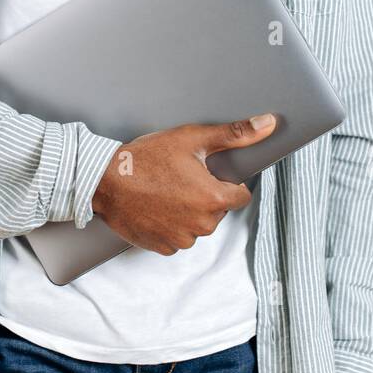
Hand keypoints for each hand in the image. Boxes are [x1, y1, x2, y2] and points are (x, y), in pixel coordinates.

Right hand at [92, 113, 277, 254]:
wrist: (104, 181)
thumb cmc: (147, 158)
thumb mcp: (192, 139)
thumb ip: (234, 134)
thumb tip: (267, 124)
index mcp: (214, 198)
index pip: (240, 196)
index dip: (226, 182)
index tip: (207, 173)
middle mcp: (202, 225)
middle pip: (217, 210)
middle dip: (205, 196)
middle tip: (180, 177)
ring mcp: (181, 239)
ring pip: (197, 225)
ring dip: (188, 212)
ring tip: (164, 191)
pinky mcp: (163, 248)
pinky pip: (177, 237)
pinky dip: (170, 225)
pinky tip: (155, 207)